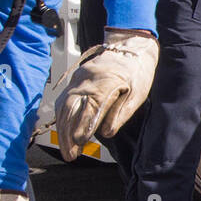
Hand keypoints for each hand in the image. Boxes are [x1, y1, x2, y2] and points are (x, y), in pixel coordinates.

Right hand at [54, 28, 158, 160]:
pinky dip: (62, 117)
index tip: (79, 143)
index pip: (90, 108)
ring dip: (63, 129)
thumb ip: (121, 113)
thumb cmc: (138, 70)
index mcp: (105, 82)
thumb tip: (106, 132)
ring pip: (65, 106)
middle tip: (70, 155)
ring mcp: (79, 79)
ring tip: (67, 149)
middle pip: (72, 109)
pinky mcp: (76, 80)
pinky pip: (64, 100)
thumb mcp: (138, 93)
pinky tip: (63, 131)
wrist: (131, 45)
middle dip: (68, 134)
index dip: (82, 126)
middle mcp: (87, 79)